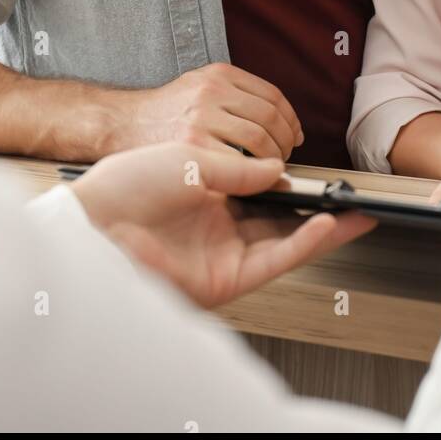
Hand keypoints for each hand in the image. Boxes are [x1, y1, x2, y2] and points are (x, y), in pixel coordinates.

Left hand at [71, 142, 374, 307]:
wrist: (88, 224)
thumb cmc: (121, 189)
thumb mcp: (187, 160)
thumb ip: (236, 169)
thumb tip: (277, 170)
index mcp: (208, 198)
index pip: (264, 192)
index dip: (296, 184)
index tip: (323, 175)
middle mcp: (218, 229)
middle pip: (282, 221)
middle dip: (320, 212)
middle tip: (351, 200)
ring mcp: (222, 255)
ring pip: (286, 243)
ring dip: (321, 230)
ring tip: (352, 213)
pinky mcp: (223, 280)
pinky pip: (273, 261)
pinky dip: (302, 245)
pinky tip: (323, 227)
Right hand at [97, 63, 303, 159]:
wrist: (120, 124)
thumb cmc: (163, 113)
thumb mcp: (198, 85)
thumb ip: (235, 94)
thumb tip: (281, 118)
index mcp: (219, 74)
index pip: (273, 95)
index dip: (291, 119)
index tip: (295, 135)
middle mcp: (212, 92)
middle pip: (270, 117)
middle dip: (286, 141)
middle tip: (285, 156)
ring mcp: (202, 117)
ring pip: (260, 139)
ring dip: (274, 158)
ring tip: (271, 168)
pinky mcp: (191, 144)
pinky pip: (238, 160)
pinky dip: (252, 171)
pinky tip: (250, 178)